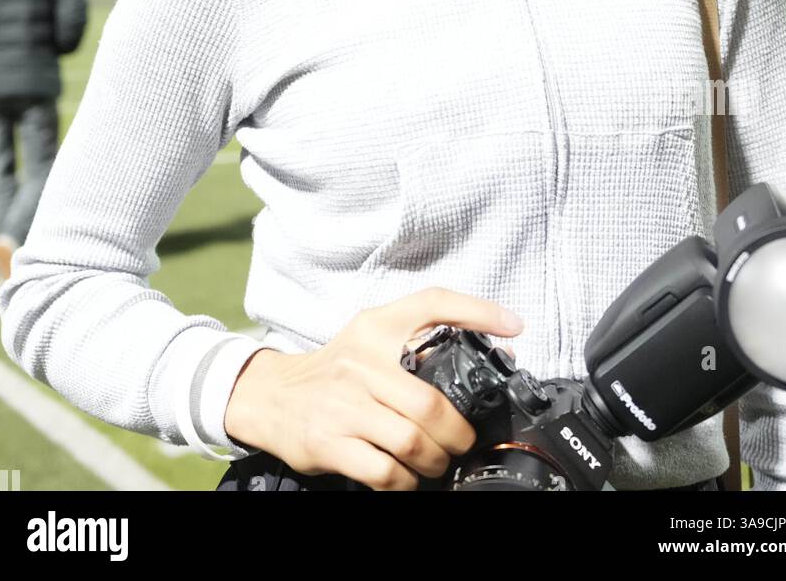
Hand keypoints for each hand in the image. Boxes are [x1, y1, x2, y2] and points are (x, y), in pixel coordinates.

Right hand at [224, 286, 523, 490]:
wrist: (272, 395)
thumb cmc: (337, 369)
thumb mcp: (370, 338)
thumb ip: (417, 339)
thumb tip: (491, 346)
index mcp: (375, 327)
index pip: (433, 303)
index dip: (478, 311)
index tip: (514, 327)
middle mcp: (361, 360)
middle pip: (431, 402)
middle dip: (458, 433)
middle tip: (462, 441)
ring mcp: (344, 403)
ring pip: (412, 441)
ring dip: (436, 461)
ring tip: (438, 463)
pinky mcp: (330, 442)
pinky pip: (384, 472)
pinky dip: (406, 482)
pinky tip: (407, 477)